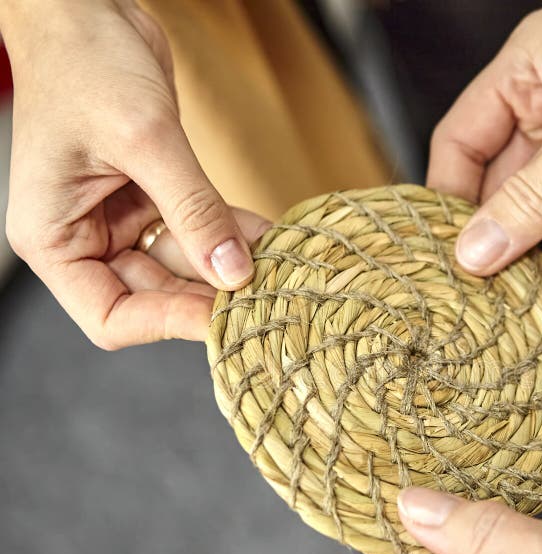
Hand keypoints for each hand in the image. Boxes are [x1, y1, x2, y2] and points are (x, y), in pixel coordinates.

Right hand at [1, 0, 263, 347]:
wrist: (86, 8)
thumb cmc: (85, 61)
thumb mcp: (144, 140)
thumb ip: (193, 210)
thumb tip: (234, 273)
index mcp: (55, 239)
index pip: (111, 317)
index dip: (168, 323)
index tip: (223, 318)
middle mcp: (85, 237)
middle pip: (154, 295)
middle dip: (209, 292)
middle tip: (264, 295)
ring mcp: (119, 218)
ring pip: (183, 263)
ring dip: (229, 262)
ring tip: (275, 263)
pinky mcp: (151, 196)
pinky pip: (196, 228)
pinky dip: (229, 232)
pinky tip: (267, 235)